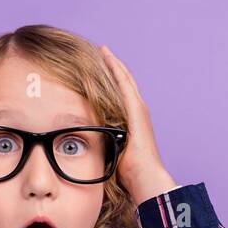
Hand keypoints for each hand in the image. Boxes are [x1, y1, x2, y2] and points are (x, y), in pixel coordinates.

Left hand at [100, 45, 177, 203]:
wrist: (145, 177)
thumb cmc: (129, 173)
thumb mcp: (111, 152)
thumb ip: (102, 144)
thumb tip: (83, 145)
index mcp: (132, 120)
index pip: (120, 94)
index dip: (111, 80)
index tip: (98, 68)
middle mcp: (138, 111)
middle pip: (124, 82)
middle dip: (113, 67)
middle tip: (100, 52)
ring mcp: (139, 109)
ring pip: (125, 79)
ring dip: (114, 64)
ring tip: (103, 50)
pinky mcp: (137, 110)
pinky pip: (124, 84)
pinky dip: (116, 69)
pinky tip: (107, 57)